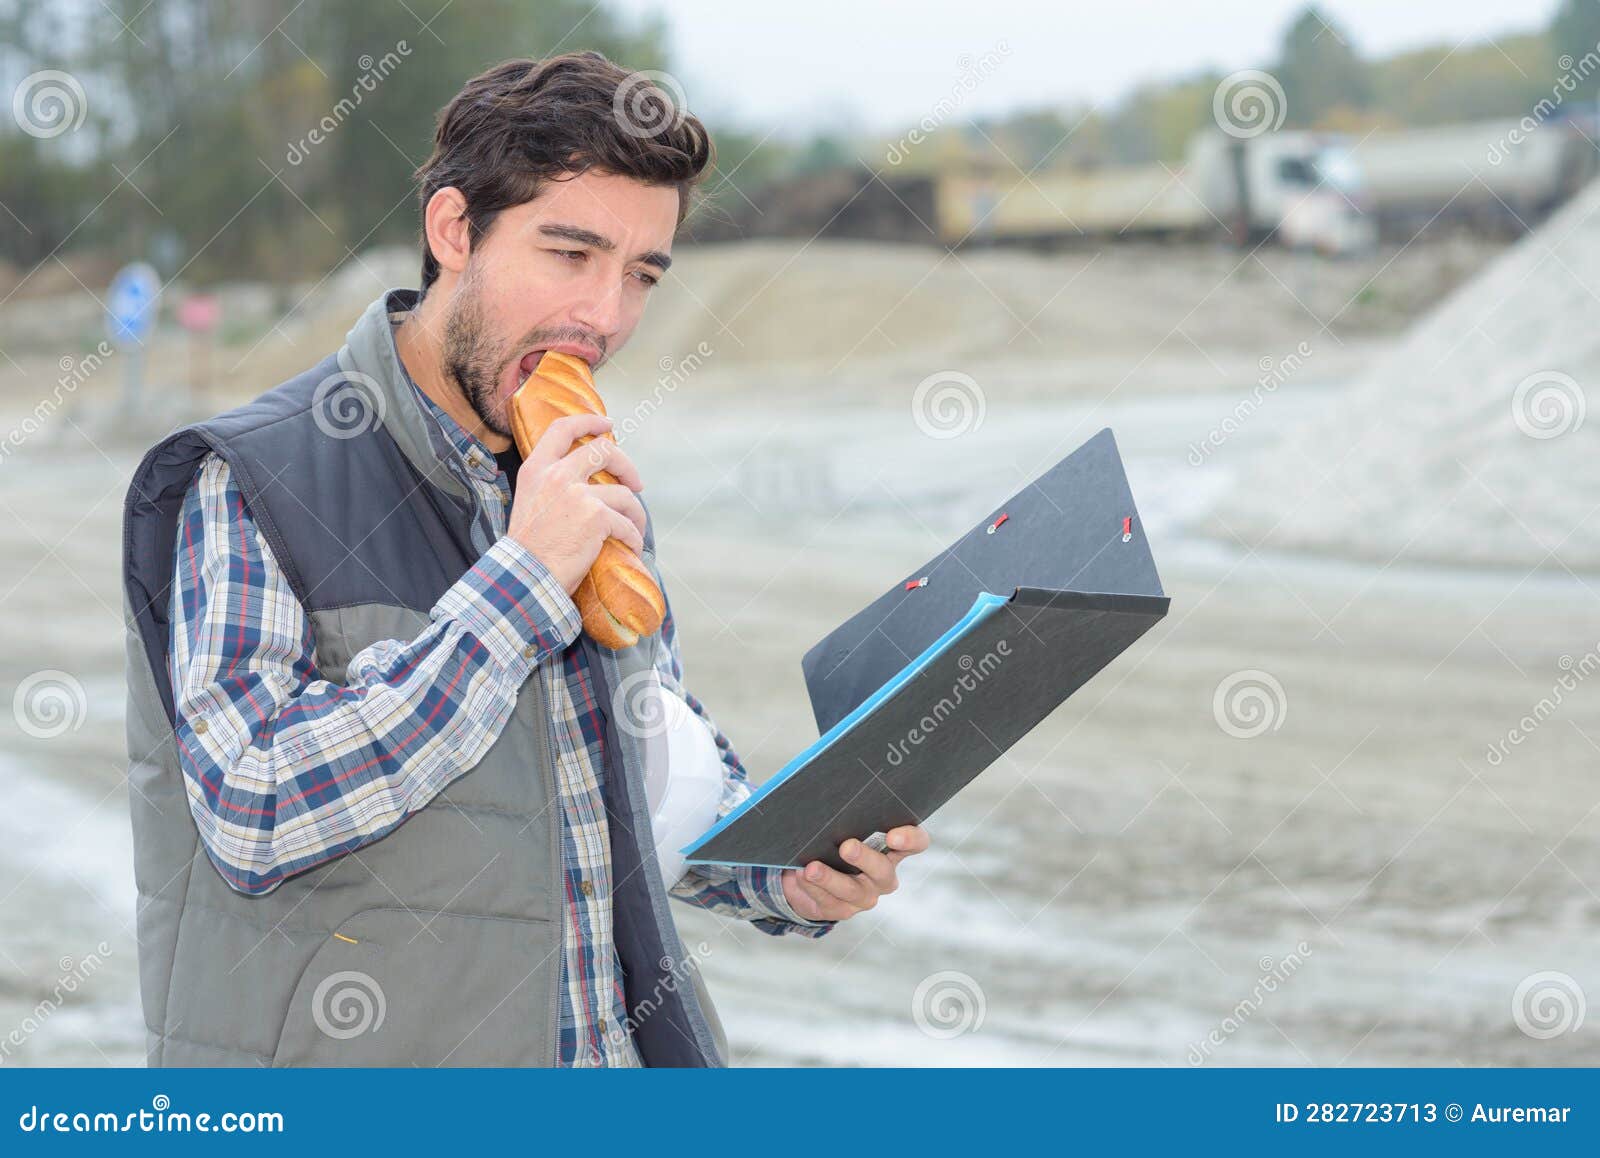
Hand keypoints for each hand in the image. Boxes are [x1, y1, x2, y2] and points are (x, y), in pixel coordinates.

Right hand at [506, 413, 646, 594]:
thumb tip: (582, 483)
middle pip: (604, 451)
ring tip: (635, 527)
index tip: (607, 424)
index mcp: (536, 469)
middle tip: (636, 483)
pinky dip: (633, 537)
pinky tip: (631, 547)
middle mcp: (557, 475)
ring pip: (624, 493)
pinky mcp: (597, 517)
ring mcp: (578, 495)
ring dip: (635, 512)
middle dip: (626, 466)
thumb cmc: (528, 549)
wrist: (525, 577)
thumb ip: (550, 485)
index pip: (562, 429)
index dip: (588, 421)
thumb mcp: (529, 502)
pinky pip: (627, 523)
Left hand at [779, 825, 929, 922]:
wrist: (807, 874)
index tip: (892, 834)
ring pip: (852, 890)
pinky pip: (829, 902)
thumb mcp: (841, 823)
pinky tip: (802, 876)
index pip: (916, 842)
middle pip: (883, 870)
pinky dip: (814, 888)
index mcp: (892, 848)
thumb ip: (845, 812)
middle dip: (865, 858)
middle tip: (846, 847)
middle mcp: (883, 875)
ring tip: (811, 868)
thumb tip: (829, 789)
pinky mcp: (842, 909)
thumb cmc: (831, 840)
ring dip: (830, 878)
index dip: (910, 839)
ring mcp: (864, 895)